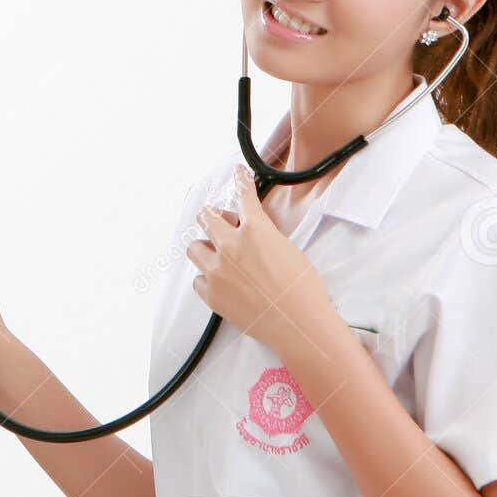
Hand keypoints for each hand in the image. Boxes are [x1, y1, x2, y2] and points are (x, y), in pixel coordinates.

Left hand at [187, 165, 334, 356]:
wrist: (299, 324)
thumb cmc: (303, 289)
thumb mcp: (289, 249)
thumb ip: (265, 236)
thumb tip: (254, 233)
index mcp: (255, 230)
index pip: (243, 196)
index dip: (240, 180)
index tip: (236, 172)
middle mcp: (230, 246)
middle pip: (206, 218)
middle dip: (212, 217)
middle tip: (221, 223)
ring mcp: (217, 271)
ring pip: (194, 248)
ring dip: (205, 249)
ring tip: (220, 258)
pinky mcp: (211, 294)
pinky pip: (198, 280)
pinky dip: (208, 280)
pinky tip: (223, 285)